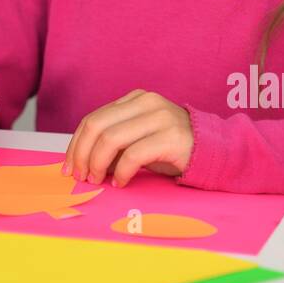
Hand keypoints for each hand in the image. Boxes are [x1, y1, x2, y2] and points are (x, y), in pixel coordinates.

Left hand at [63, 90, 193, 186]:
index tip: (69, 166)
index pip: (93, 118)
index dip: (75, 144)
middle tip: (79, 176)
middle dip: (81, 154)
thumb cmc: (172, 148)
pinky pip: (133, 155)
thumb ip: (115, 142)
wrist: (214, 150)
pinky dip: (120, 172)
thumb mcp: (140, 138)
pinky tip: (120, 183)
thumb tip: (81, 162)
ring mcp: (159, 118)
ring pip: (110, 138)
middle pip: (96, 125)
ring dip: (96, 164)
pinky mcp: (171, 137)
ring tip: (97, 180)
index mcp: (134, 99)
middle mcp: (145, 103)